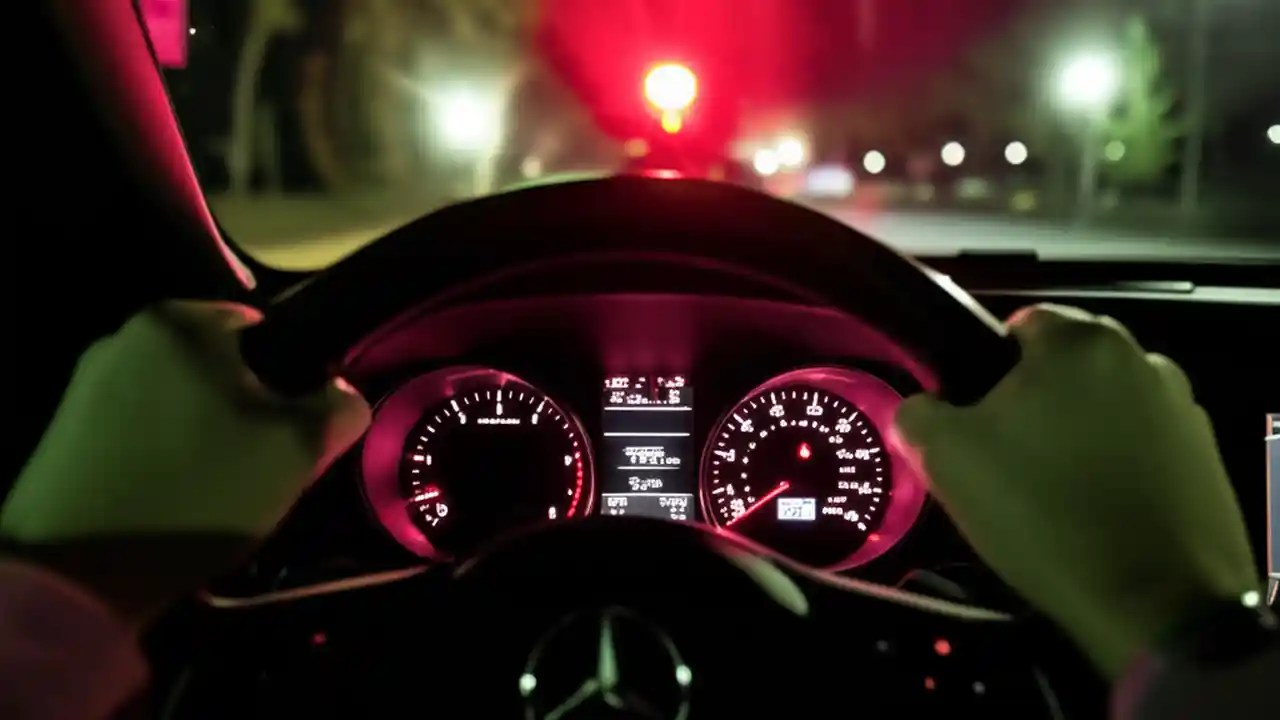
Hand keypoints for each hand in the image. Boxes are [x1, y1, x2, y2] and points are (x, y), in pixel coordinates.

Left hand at [1, 301, 369, 622]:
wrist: (79, 571)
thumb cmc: (200, 492)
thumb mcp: (298, 452)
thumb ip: (338, 408)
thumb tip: (342, 397)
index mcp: (180, 321)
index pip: (267, 332)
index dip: (293, 385)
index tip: (295, 437)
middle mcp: (126, 337)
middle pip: (220, 368)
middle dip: (245, 412)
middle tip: (260, 470)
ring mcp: (86, 385)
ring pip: (181, 403)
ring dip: (204, 437)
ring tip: (214, 493)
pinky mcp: (64, 434)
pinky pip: (141, 433)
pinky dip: (164, 459)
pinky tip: (171, 502)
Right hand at [894, 304, 1257, 675]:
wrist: (1155, 599)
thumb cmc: (1042, 513)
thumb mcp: (948, 461)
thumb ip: (919, 416)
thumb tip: (920, 410)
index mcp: (1077, 341)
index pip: (1018, 325)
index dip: (985, 371)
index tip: (974, 420)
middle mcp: (1139, 357)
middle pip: (1064, 367)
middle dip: (1034, 402)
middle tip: (1006, 459)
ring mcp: (1180, 407)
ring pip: (1103, 407)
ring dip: (1078, 433)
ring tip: (1053, 493)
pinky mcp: (1203, 458)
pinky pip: (1141, 446)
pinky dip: (1117, 466)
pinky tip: (1096, 512)